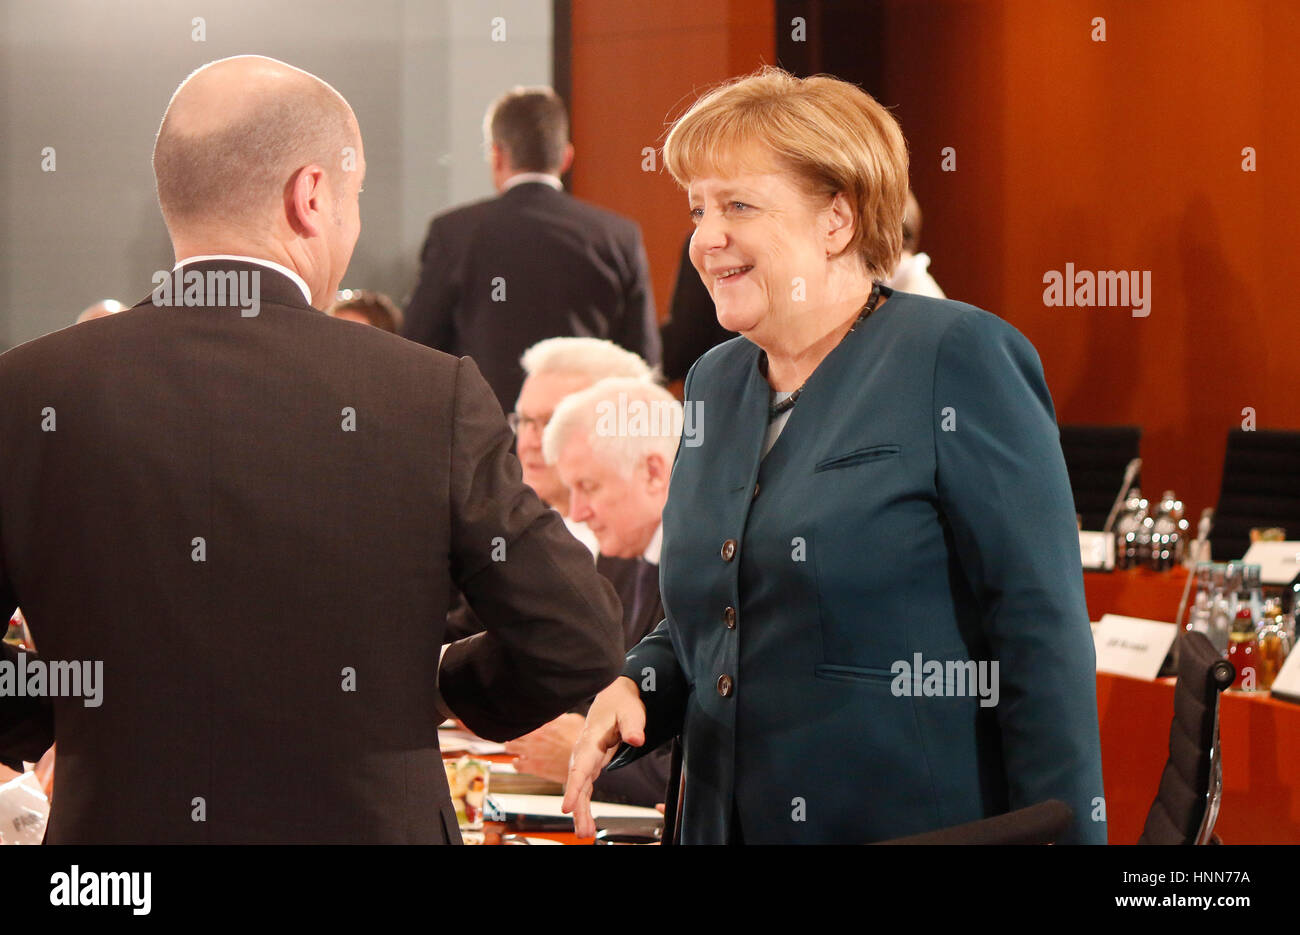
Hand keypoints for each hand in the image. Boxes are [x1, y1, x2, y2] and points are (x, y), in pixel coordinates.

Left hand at [503, 713, 584, 784]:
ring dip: (511, 746)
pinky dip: (516, 763)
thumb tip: (552, 713)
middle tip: (515, 733)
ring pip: (509, 747)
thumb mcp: (572, 720)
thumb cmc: (581, 742)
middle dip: (513, 732)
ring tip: (514, 746)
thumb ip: (558, 716)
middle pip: (512, 731)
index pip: (522, 717)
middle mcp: (535, 737)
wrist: (584, 762)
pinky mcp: (534, 767)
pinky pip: (516, 765)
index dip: (519, 718)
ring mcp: (532, 752)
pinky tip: (519, 761)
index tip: (519, 719)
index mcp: (543, 723)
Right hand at [561, 676, 644, 837]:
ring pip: (579, 788)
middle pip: (577, 783)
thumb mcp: (631, 711)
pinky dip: (584, 804)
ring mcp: (586, 759)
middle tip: (582, 831)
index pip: (580, 767)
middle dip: (577, 807)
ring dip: (581, 811)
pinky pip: (584, 787)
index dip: (572, 788)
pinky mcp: (591, 764)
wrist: (615, 694)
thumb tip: (636, 739)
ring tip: (585, 833)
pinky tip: (587, 821)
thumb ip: (633, 725)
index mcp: (590, 739)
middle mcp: (584, 751)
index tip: (566, 807)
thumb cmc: (622, 702)